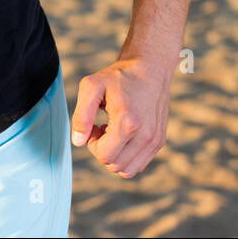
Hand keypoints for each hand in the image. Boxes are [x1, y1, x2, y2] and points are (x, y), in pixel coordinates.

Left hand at [70, 58, 172, 178]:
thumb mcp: (91, 87)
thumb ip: (81, 116)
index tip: (93, 125)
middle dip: (102, 150)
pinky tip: (123, 135)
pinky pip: (139, 164)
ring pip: (127, 170)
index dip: (92, 144)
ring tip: (112, 132)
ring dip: (115, 155)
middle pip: (114, 165)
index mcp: (128, 123)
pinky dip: (127, 156)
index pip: (104, 156)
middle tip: (101, 127)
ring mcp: (155, 140)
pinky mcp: (159, 141)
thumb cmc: (117, 77)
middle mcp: (146, 136)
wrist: (149, 69)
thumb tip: (78, 142)